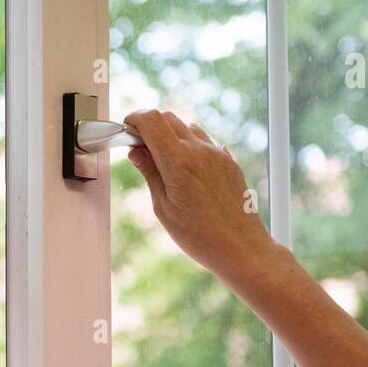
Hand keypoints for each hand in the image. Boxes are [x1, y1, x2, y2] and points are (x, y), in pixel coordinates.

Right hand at [124, 110, 274, 284]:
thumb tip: (136, 151)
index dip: (134, 120)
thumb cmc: (200, 236)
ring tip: (164, 162)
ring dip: (171, 135)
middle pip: (168, 118)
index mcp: (178, 161)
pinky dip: (190, 145)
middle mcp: (200, 150)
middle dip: (150, 127)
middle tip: (140, 149)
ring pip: (187, 127)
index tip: (127, 132)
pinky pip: (205, 141)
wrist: (241, 248)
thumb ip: (149, 173)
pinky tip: (186, 170)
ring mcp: (218, 154)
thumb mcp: (163, 207)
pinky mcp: (229, 161)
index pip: (151, 119)